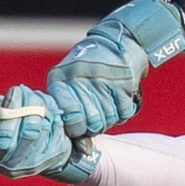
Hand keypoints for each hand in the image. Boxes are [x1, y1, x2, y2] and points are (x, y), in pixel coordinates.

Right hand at [0, 86, 98, 182]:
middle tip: (25, 89)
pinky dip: (52, 111)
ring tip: (33, 96)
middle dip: (29, 104)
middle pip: (29, 133)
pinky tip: (44, 106)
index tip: (13, 90)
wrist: (27, 141)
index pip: (3, 139)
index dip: (10, 111)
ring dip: (41, 104)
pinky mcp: (56, 155)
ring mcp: (37, 163)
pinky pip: (58, 126)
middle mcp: (14, 167)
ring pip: (45, 127)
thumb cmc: (1, 124)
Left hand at [42, 0, 184, 139]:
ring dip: (109, 118)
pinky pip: (124, 112)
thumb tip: (79, 143)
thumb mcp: (67, 79)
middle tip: (95, 117)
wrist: (118, 41)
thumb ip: (66, 107)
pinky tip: (118, 100)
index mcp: (60, 79)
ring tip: (107, 105)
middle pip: (90, 122)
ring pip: (108, 119)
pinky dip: (123, 111)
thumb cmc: (89, 67)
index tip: (78, 126)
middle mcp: (80, 78)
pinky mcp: (124, 82)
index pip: (68, 114)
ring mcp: (103, 80)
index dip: (74, 127)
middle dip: (94, 126)